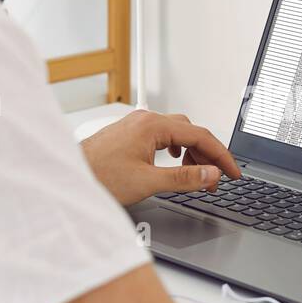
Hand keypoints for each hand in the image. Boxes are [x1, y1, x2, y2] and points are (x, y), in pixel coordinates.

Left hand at [80, 109, 241, 206]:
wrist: (68, 177)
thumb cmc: (98, 176)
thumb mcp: (147, 182)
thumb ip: (184, 178)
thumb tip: (210, 174)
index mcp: (152, 126)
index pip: (200, 135)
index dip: (222, 156)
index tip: (233, 172)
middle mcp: (144, 120)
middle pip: (190, 131)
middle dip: (207, 155)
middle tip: (216, 179)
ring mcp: (135, 125)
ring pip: (176, 133)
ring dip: (191, 153)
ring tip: (196, 176)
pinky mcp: (128, 134)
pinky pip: (162, 136)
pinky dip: (175, 150)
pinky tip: (173, 163)